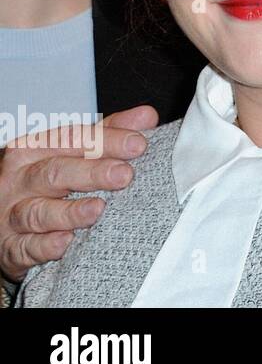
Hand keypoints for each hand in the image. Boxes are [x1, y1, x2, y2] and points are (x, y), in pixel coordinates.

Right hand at [0, 105, 157, 283]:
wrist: (8, 222)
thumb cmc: (48, 180)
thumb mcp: (74, 152)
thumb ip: (108, 134)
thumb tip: (146, 116)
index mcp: (33, 149)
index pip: (70, 139)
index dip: (105, 140)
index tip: (138, 144)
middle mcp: (19, 180)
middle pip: (54, 173)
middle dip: (91, 173)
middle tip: (124, 175)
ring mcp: (11, 215)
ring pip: (38, 212)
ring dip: (69, 212)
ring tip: (98, 209)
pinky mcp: (12, 247)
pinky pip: (27, 247)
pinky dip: (45, 245)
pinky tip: (66, 242)